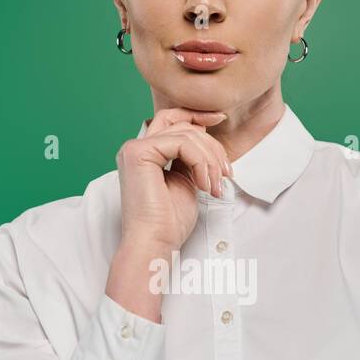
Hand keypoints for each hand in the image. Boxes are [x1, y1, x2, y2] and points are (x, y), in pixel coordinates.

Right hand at [114, 105, 232, 254]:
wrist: (155, 243)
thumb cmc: (169, 222)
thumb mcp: (186, 180)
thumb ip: (190, 157)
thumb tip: (204, 132)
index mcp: (145, 154)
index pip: (172, 120)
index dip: (197, 116)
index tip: (221, 118)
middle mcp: (135, 148)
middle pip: (182, 124)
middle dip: (211, 145)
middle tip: (225, 172)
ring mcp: (134, 149)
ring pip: (186, 134)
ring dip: (210, 159)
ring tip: (216, 185)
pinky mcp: (138, 153)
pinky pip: (182, 143)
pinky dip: (201, 163)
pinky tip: (203, 185)